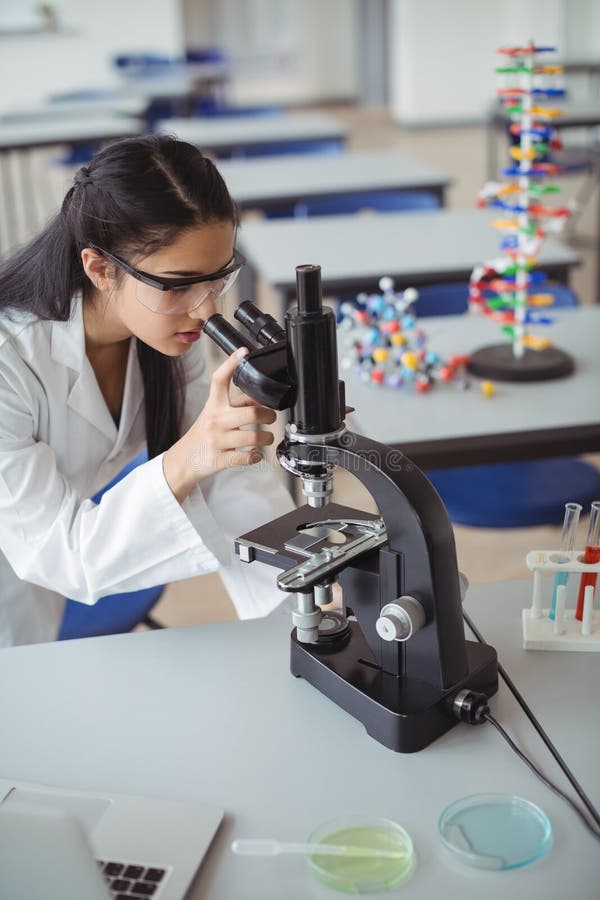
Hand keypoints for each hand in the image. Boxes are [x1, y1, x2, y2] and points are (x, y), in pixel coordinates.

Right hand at [163, 347, 276, 502]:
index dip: (231, 364)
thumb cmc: (203, 434)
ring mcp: (217, 440)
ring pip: (253, 437)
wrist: (183, 460)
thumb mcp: (215, 414)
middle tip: (270, 417)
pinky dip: (256, 456)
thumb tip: (261, 397)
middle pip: (251, 412)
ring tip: (266, 438)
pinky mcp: (220, 459)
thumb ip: (237, 404)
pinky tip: (254, 454)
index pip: (219, 380)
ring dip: (267, 438)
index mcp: (214, 405)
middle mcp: (215, 420)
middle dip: (268, 415)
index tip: (243, 352)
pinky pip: (246, 457)